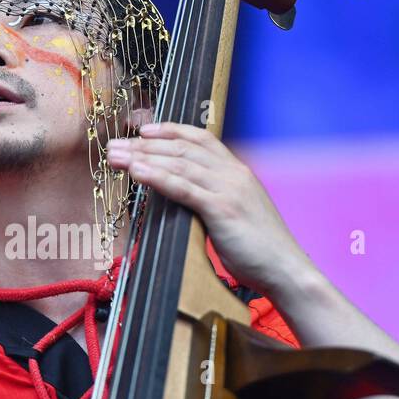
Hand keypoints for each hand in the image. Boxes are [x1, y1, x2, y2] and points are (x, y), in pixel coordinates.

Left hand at [105, 122, 311, 297]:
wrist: (284, 268)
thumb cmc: (259, 248)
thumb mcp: (234, 213)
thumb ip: (212, 199)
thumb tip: (183, 197)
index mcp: (237, 171)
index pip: (199, 138)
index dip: (168, 130)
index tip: (141, 129)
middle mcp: (233, 173)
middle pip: (182, 148)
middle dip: (144, 144)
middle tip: (114, 144)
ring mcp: (229, 188)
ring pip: (179, 164)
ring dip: (142, 157)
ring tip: (115, 156)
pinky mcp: (222, 208)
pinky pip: (184, 188)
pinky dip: (157, 177)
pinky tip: (136, 172)